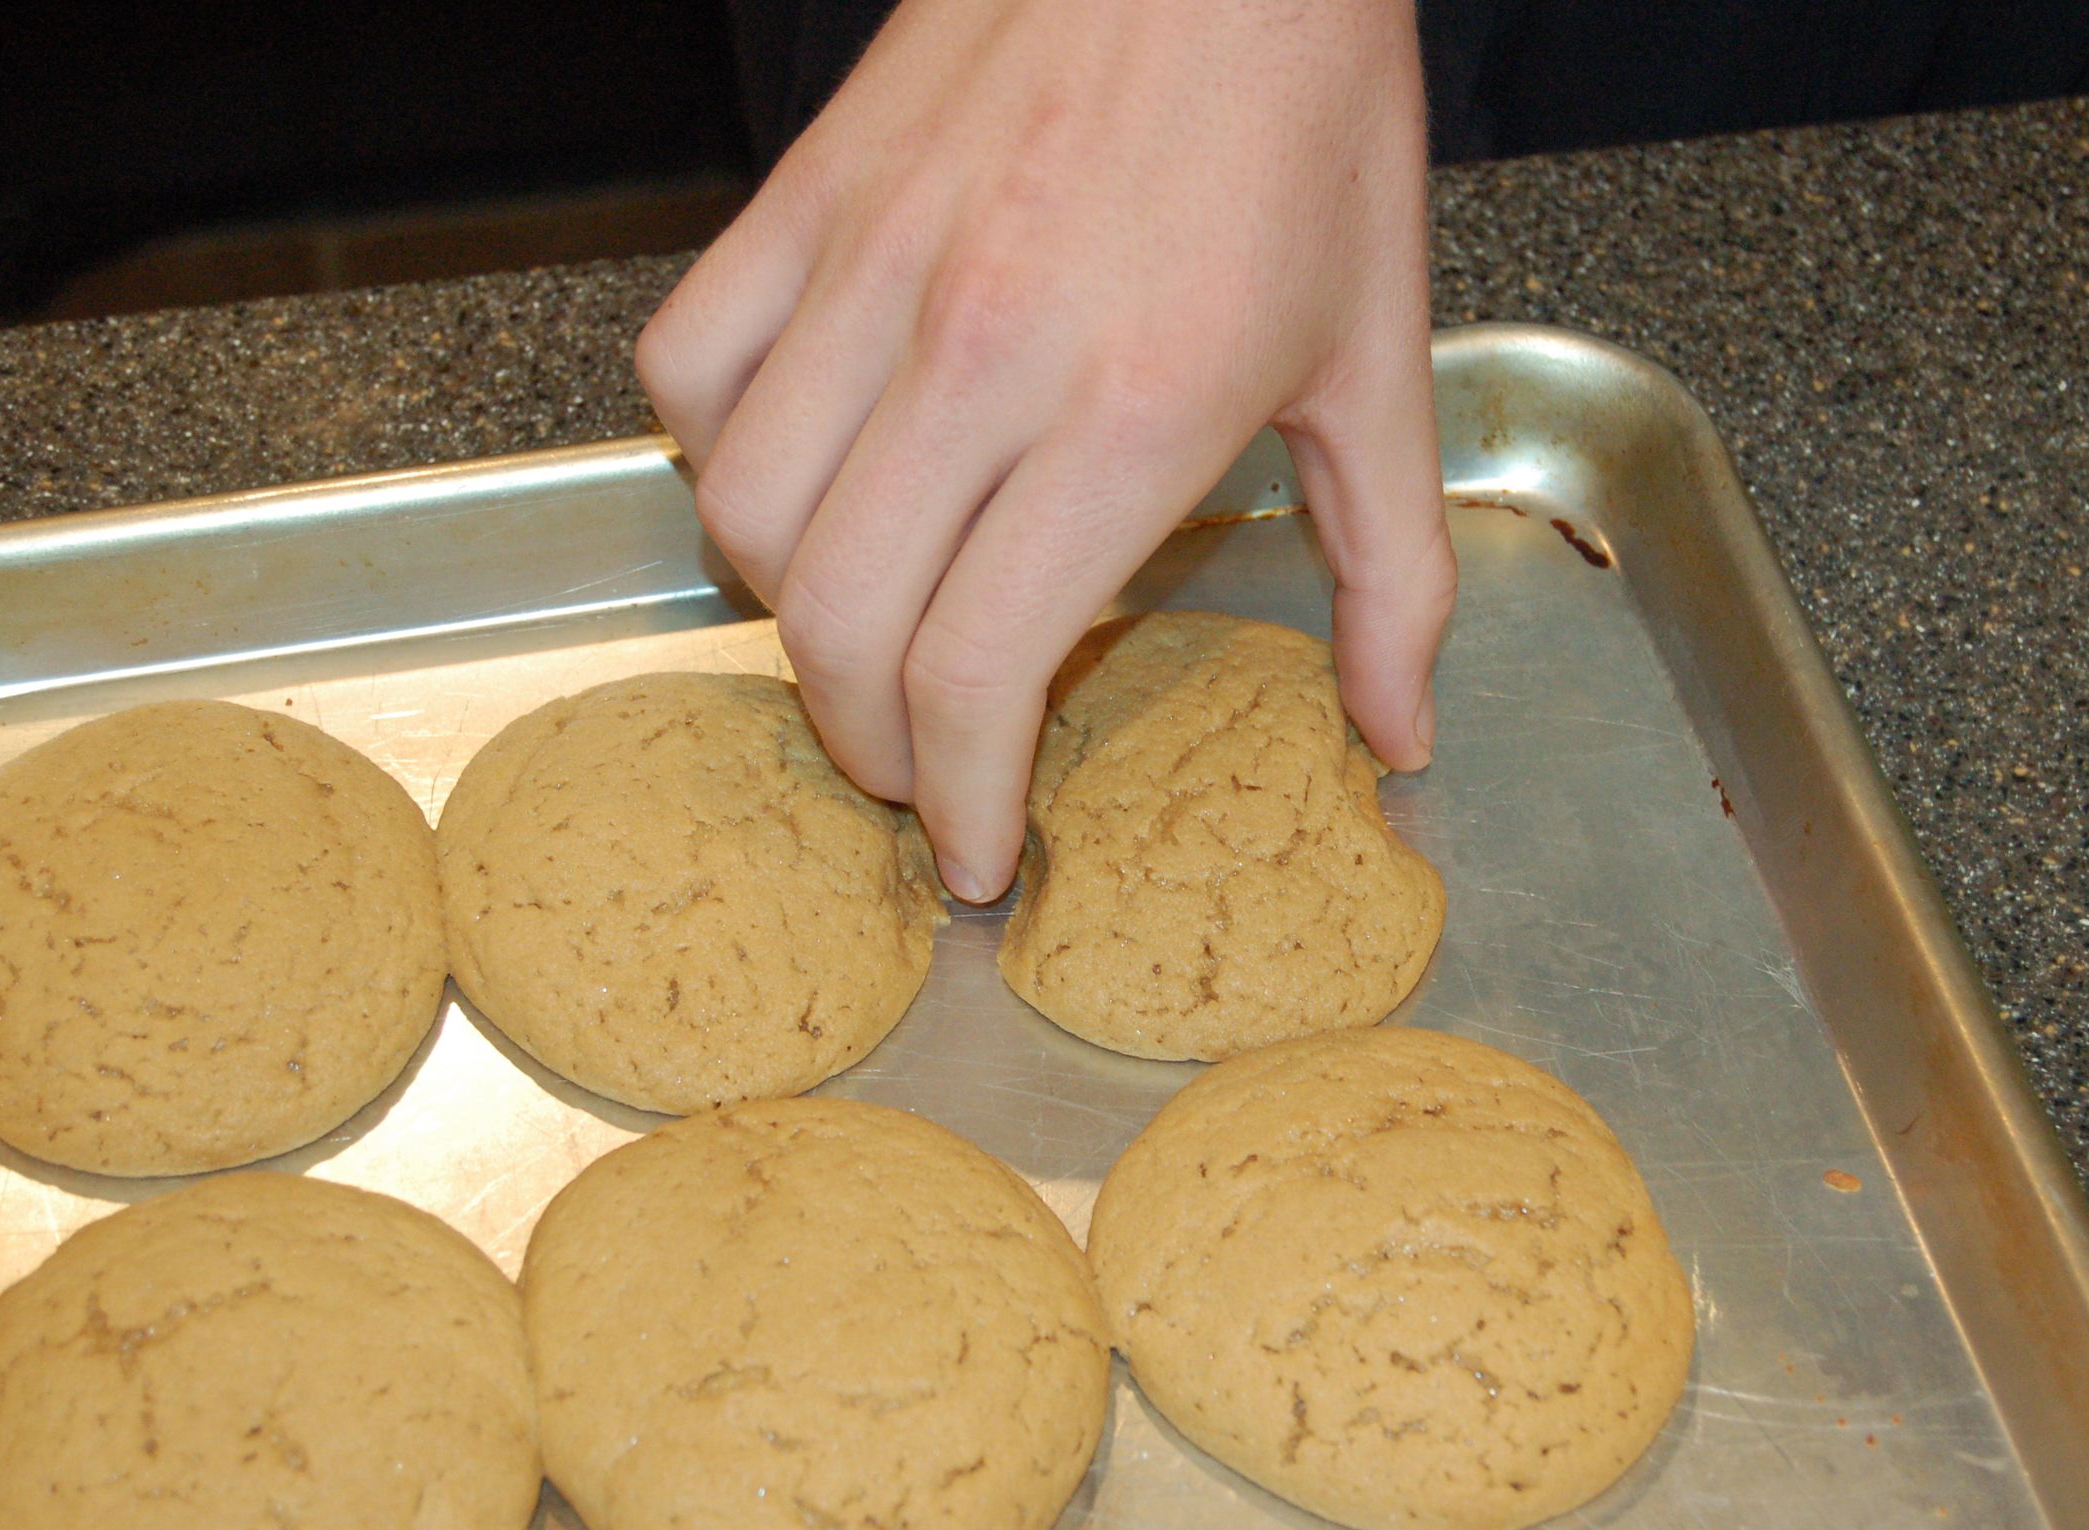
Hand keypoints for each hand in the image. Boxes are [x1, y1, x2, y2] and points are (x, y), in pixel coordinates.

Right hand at [636, 0, 1455, 901]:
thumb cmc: (1307, 120)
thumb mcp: (1381, 362)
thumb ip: (1388, 573)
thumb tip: (1397, 731)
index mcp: (1131, 412)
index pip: (977, 671)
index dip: (961, 799)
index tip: (975, 851)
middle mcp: (982, 349)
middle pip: (837, 627)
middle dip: (868, 747)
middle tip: (918, 770)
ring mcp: (877, 264)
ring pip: (745, 514)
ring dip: (788, 616)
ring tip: (858, 632)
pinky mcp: (812, 191)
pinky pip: (692, 365)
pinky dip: (714, 448)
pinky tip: (797, 463)